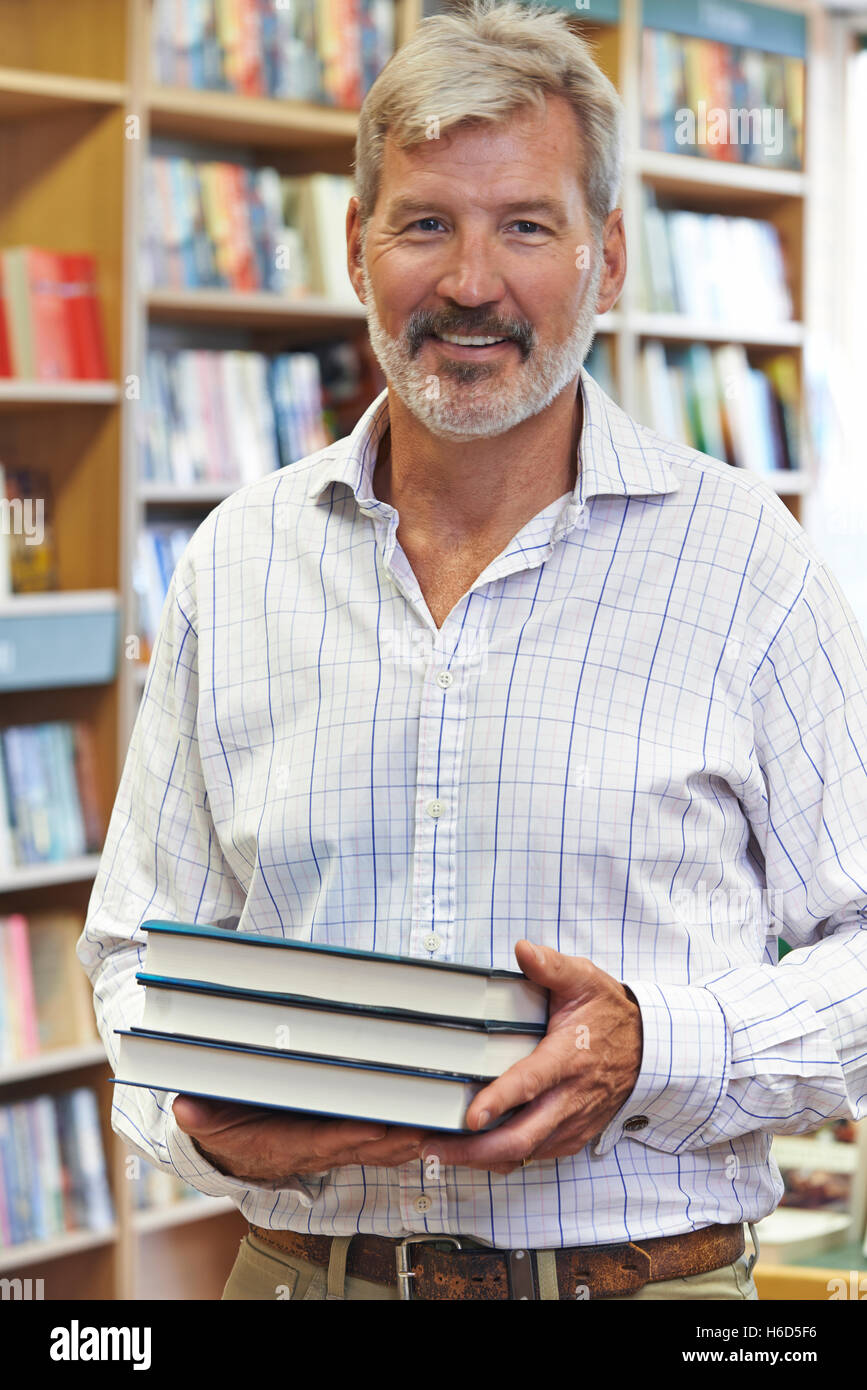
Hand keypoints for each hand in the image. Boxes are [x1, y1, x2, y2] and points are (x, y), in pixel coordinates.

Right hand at [172, 1095, 431, 1182]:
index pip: (322, 1140)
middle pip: (363, 1147)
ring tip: (438, 1122)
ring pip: (379, 1147)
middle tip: (425, 1122)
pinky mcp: (346, 1141)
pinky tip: (432, 1126)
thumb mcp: (208, 1123)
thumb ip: (200, 1115)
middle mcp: (316, 1150)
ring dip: (408, 1138)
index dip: (348, 1136)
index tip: (372, 1126)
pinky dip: (406, 1137)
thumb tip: (185, 1107)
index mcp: (285, 1144)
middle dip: (395, 1137)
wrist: (234, 1154)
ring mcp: (335, 1148)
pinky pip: (382, 1143)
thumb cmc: (227, 1131)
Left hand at [421, 940, 642, 1174]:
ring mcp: (572, 1122)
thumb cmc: (610, 1014)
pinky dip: (503, 1158)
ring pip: (525, 1152)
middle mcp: (570, 1098)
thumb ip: (551, 966)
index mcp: (568, 1058)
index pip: (531, 1083)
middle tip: (433, 1148)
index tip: (471, 1116)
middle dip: (475, 1150)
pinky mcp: (572, 1136)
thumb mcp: (585, 980)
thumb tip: (523, 949)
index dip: (500, 1100)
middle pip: (522, 1136)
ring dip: (482, 1158)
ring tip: (440, 1153)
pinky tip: (475, 1153)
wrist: (649, 1050)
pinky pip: (534, 1155)